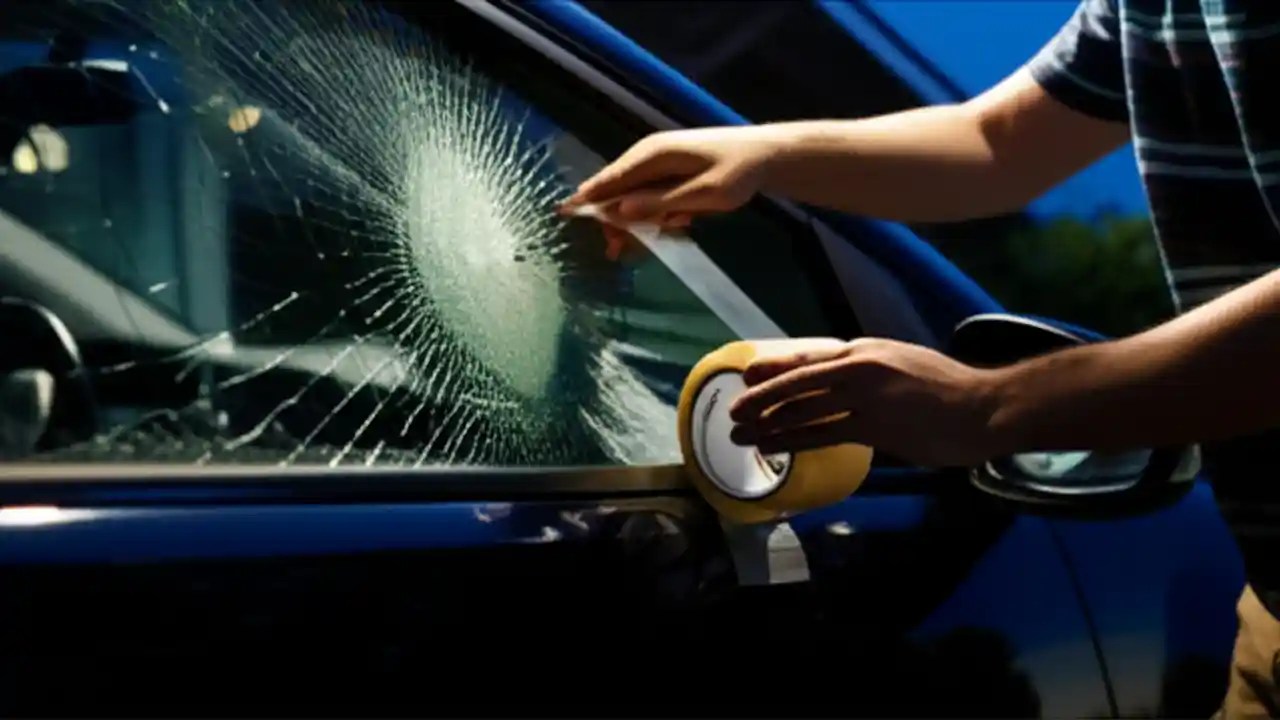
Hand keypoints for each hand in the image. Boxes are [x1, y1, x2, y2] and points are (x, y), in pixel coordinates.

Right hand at [559, 126, 783, 226]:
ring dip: (637, 220)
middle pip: (617, 189)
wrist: (769, 155)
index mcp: (653, 155)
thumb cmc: (739, 173)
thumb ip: (661, 203)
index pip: (610, 179)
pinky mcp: (672, 171)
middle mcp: (650, 154)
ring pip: (634, 194)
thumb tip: (619, 211)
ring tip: (640, 245)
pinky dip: (656, 212)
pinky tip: (677, 224)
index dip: (587, 199)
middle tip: (617, 251)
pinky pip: (652, 194)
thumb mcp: (703, 195)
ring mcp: (661, 161)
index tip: (563, 214)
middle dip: (613, 219)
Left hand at [727, 338, 1005, 467]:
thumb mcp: (904, 364)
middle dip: (761, 396)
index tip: (749, 374)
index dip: (776, 367)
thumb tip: (841, 382)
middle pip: (798, 380)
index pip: (810, 357)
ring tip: (741, 434)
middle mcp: (860, 365)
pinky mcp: (873, 425)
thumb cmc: (949, 391)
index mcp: (866, 349)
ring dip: (767, 423)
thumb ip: (871, 371)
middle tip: (734, 409)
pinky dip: (792, 440)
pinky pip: (821, 433)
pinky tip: (773, 447)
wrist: (983, 407)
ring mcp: (865, 395)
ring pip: (803, 408)